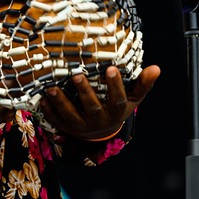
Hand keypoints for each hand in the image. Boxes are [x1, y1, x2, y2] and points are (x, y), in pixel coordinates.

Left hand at [37, 64, 160, 140]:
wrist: (102, 131)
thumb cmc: (118, 106)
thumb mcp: (133, 97)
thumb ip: (143, 83)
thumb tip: (157, 68)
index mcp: (116, 112)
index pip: (117, 100)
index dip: (115, 86)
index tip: (111, 68)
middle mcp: (99, 121)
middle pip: (92, 108)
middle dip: (84, 93)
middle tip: (77, 75)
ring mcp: (82, 126)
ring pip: (71, 117)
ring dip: (61, 102)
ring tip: (51, 88)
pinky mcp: (67, 128)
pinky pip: (56, 121)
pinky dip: (48, 111)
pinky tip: (41, 98)